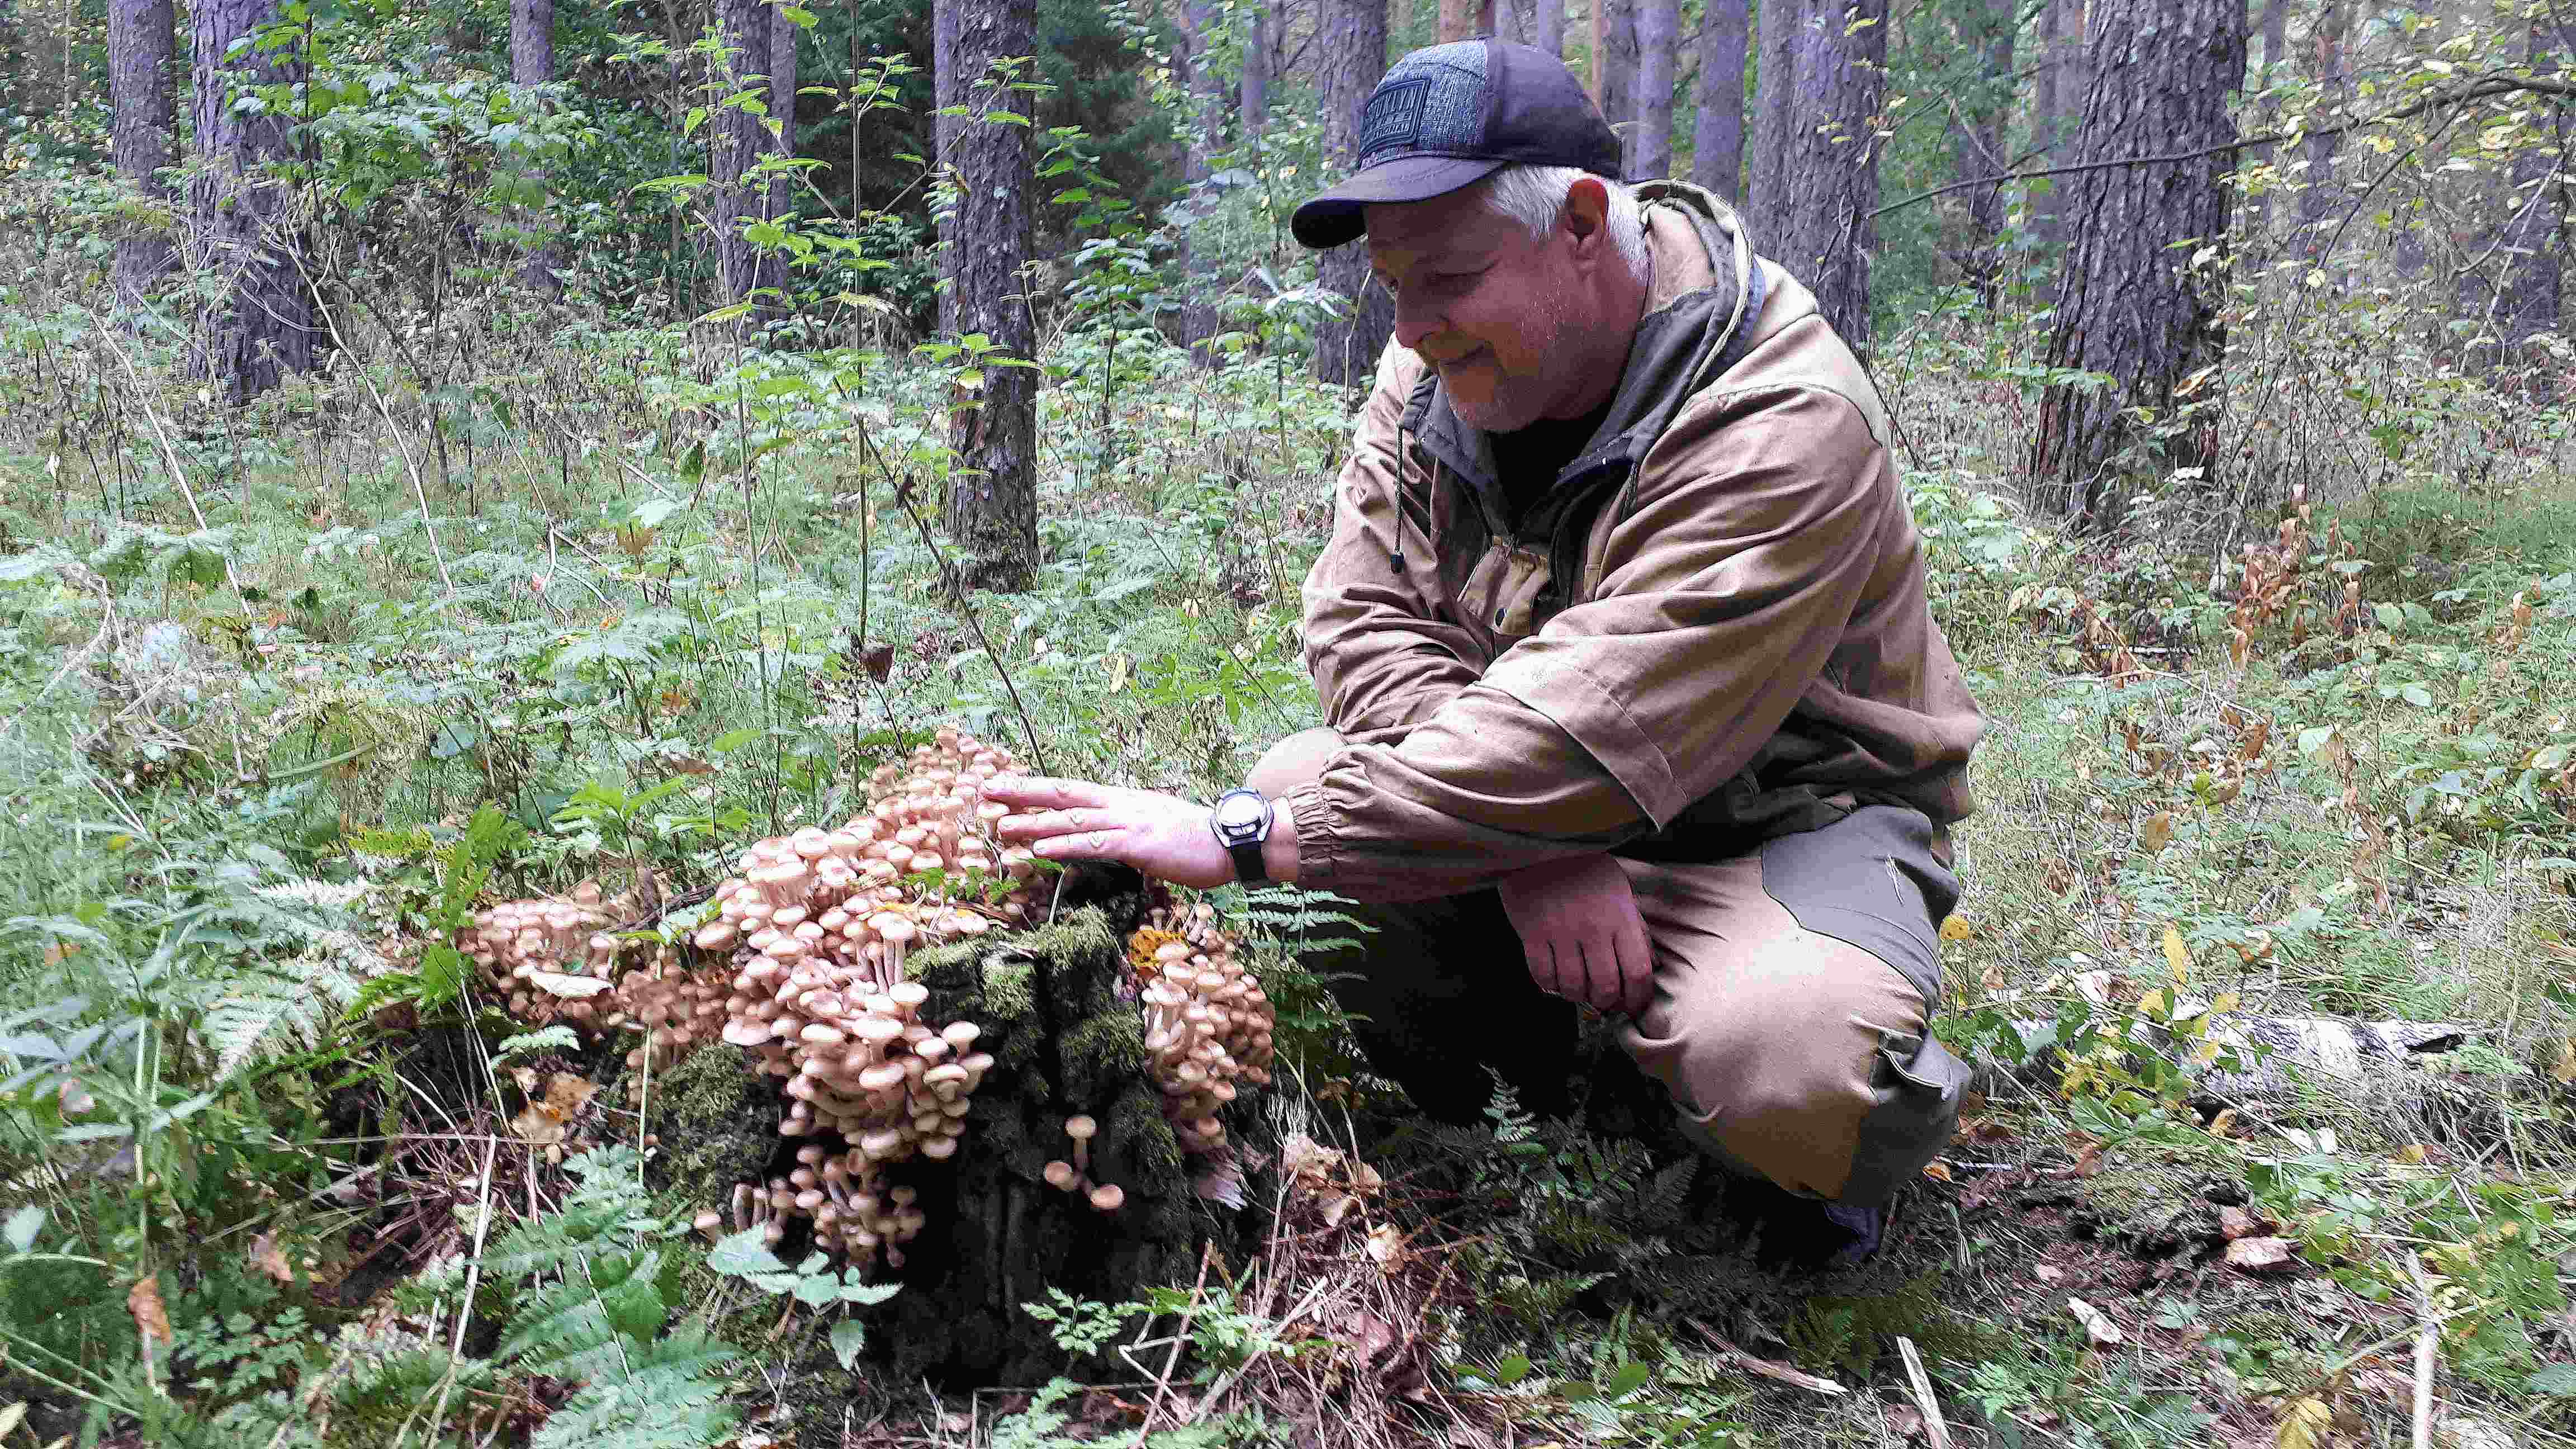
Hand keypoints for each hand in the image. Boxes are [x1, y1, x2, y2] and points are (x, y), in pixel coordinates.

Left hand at [986, 776, 1238, 888]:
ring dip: (1034, 823)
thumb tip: (1106, 835)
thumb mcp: (1154, 825)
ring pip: (1072, 820)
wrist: (1229, 841)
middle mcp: (1119, 805)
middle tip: (986, 791)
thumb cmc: (1195, 838)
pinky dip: (1064, 846)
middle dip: (1023, 793)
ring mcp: (1128, 823)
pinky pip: (1094, 845)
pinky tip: (1040, 850)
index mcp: (1122, 800)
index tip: (1004, 785)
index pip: (1070, 791)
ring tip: (1000, 824)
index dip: (1035, 788)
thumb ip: (1126, 828)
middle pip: (1063, 795)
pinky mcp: (1137, 844)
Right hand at [1495, 854, 1652, 1016]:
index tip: (1633, 1006)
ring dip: (1577, 996)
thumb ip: (1636, 929)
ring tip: (1578, 990)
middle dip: (1607, 1003)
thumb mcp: (1621, 892)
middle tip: (1604, 1002)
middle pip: (1605, 986)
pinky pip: (1542, 974)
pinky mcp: (1532, 932)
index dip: (1638, 998)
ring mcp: (1560, 931)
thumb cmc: (1586, 869)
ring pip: (1572, 986)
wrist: (1542, 842)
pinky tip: (1554, 978)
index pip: (1637, 971)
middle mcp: (1593, 927)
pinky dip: (1549, 985)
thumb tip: (1653, 965)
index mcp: (1620, 916)